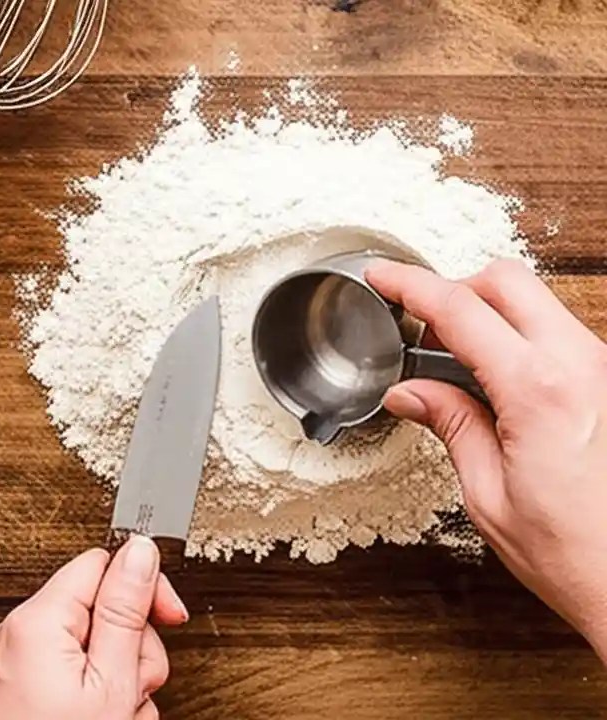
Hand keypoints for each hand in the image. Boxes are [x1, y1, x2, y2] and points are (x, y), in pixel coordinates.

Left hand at [0, 536, 189, 719]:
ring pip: (81, 647)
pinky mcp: (3, 689)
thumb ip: (127, 613)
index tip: (168, 615)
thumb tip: (141, 554)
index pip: (98, 565)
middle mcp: (9, 635)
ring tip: (115, 716)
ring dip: (111, 678)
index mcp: (34, 624)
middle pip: (93, 608)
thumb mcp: (113, 685)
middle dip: (129, 647)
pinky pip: (55, 673)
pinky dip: (81, 694)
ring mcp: (2, 664)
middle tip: (135, 690)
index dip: (141, 587)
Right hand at [368, 259, 606, 657]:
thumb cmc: (577, 553)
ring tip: (457, 367)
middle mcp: (583, 368)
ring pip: (538, 305)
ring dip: (491, 318)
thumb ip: (451, 426)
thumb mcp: (488, 493)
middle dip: (455, 290)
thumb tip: (412, 393)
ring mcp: (605, 372)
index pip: (460, 310)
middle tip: (420, 328)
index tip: (382, 277)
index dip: (411, 285)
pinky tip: (497, 385)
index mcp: (541, 391)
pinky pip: (559, 337)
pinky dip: (520, 342)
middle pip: (507, 282)